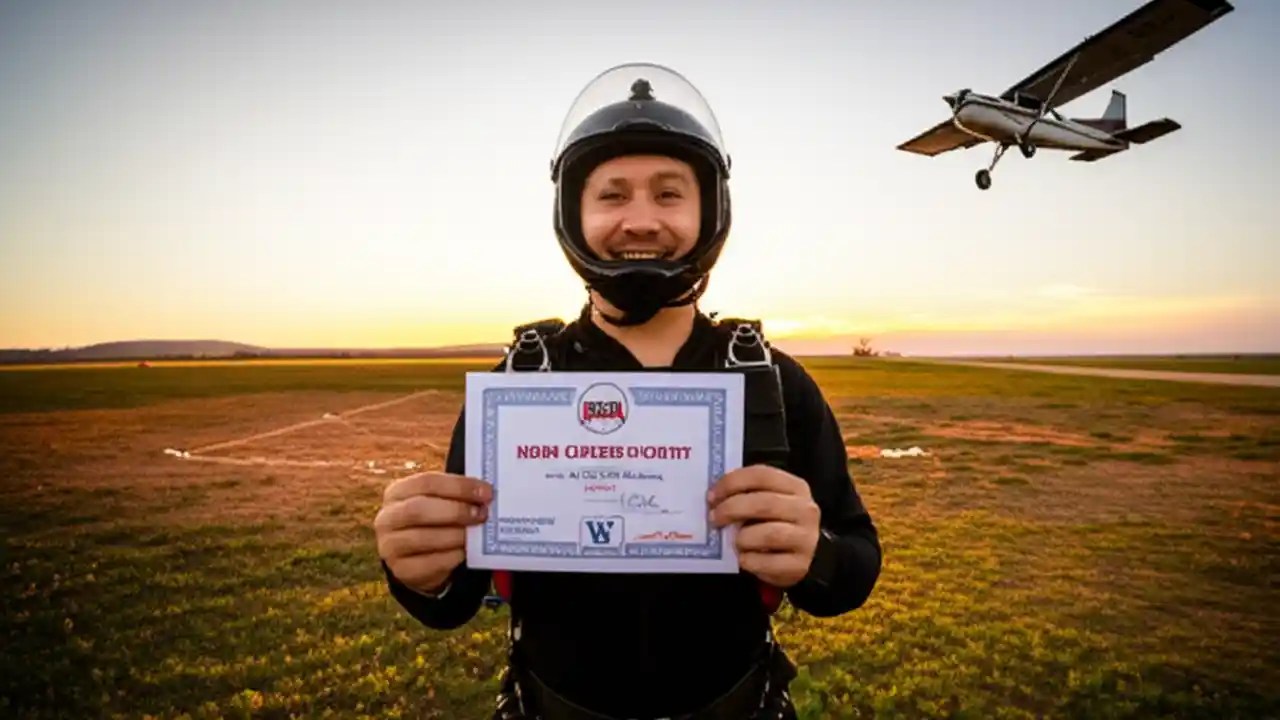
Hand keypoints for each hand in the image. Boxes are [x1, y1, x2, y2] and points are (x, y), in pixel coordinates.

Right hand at [374, 471, 491, 594]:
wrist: (416, 558)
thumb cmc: (432, 521)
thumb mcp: (437, 502)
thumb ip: (454, 494)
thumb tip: (484, 492)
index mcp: (396, 492)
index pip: (426, 482)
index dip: (459, 486)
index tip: (486, 492)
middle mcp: (387, 518)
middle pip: (419, 509)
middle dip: (456, 510)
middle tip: (482, 513)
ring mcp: (390, 546)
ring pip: (424, 538)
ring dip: (456, 535)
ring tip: (477, 533)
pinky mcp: (401, 570)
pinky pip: (431, 562)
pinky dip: (453, 556)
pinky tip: (465, 551)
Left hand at [707, 464, 820, 588]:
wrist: (796, 557)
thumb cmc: (774, 524)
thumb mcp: (765, 502)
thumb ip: (747, 494)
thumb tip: (714, 497)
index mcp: (796, 487)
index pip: (762, 475)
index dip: (732, 483)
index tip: (711, 496)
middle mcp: (805, 510)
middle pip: (765, 503)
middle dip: (732, 509)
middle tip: (714, 518)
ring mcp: (806, 539)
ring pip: (769, 534)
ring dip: (743, 538)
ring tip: (733, 542)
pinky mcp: (800, 565)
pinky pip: (768, 562)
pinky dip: (749, 561)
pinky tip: (743, 559)